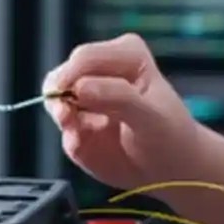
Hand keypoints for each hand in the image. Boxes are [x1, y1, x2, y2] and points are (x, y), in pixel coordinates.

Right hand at [42, 34, 201, 195]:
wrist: (170, 170)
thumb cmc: (169, 136)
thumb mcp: (151, 117)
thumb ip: (118, 98)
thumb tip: (80, 88)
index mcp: (125, 54)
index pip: (86, 57)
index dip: (72, 78)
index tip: (71, 103)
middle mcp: (102, 70)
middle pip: (63, 74)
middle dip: (61, 97)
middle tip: (69, 118)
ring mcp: (86, 95)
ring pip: (54, 95)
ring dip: (60, 115)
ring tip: (78, 131)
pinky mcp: (77, 119)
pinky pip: (58, 123)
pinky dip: (66, 135)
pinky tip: (84, 143)